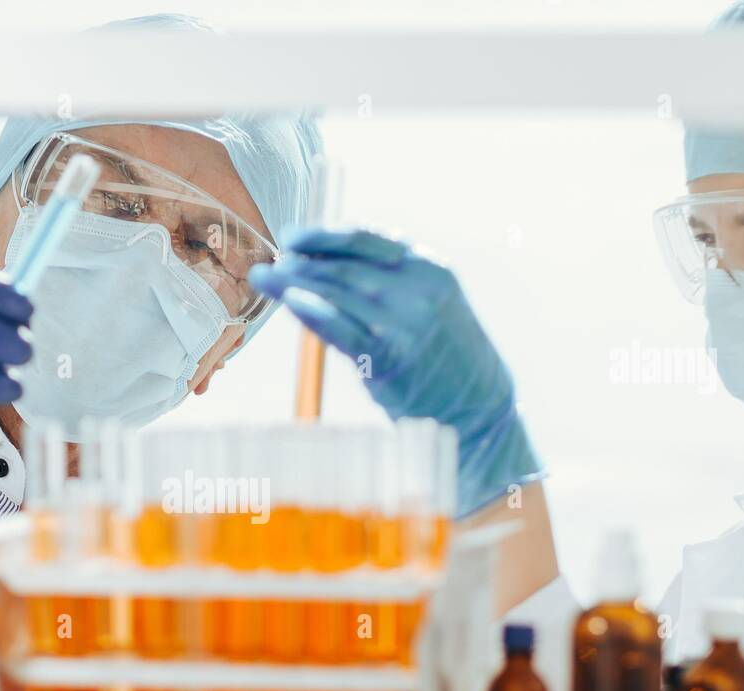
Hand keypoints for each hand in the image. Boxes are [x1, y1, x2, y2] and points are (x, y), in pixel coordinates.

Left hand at [249, 228, 542, 515]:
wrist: (477, 403)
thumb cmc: (441, 353)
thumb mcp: (427, 302)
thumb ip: (387, 281)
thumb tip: (326, 265)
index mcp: (428, 267)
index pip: (366, 238)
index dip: (323, 234)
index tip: (292, 237)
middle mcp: (417, 288)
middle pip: (344, 266)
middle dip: (301, 262)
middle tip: (268, 263)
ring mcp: (404, 322)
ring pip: (337, 293)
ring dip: (295, 283)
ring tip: (265, 279)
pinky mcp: (390, 357)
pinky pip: (342, 329)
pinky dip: (313, 312)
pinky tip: (290, 302)